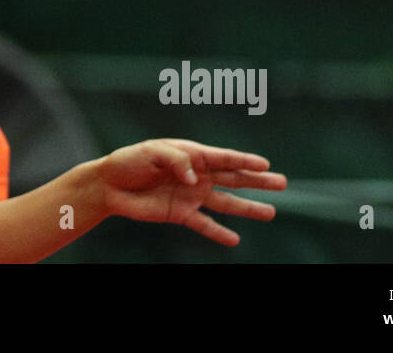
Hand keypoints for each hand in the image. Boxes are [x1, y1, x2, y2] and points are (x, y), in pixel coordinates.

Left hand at [96, 139, 287, 245]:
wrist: (109, 184)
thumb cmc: (129, 161)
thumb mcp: (150, 152)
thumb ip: (176, 160)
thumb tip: (195, 178)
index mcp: (191, 154)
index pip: (223, 157)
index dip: (244, 159)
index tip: (265, 163)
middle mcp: (197, 174)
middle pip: (233, 178)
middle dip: (258, 180)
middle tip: (283, 182)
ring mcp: (191, 195)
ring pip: (226, 202)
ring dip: (248, 208)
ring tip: (271, 212)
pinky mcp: (181, 213)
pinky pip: (204, 224)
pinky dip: (219, 233)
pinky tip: (234, 240)